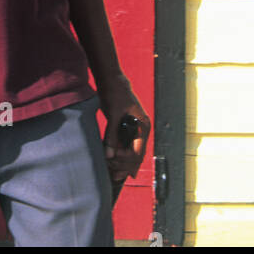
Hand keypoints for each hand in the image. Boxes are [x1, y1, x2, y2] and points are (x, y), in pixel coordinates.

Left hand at [98, 75, 150, 196]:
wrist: (111, 81)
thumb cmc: (115, 93)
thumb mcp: (113, 114)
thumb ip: (112, 135)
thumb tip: (109, 155)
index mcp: (143, 126)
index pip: (138, 151)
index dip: (126, 160)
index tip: (113, 160)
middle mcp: (141, 131)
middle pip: (137, 156)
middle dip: (125, 166)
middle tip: (111, 171)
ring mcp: (134, 131)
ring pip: (132, 155)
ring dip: (122, 165)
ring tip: (112, 172)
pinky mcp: (126, 130)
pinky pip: (126, 148)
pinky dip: (120, 158)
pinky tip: (114, 167)